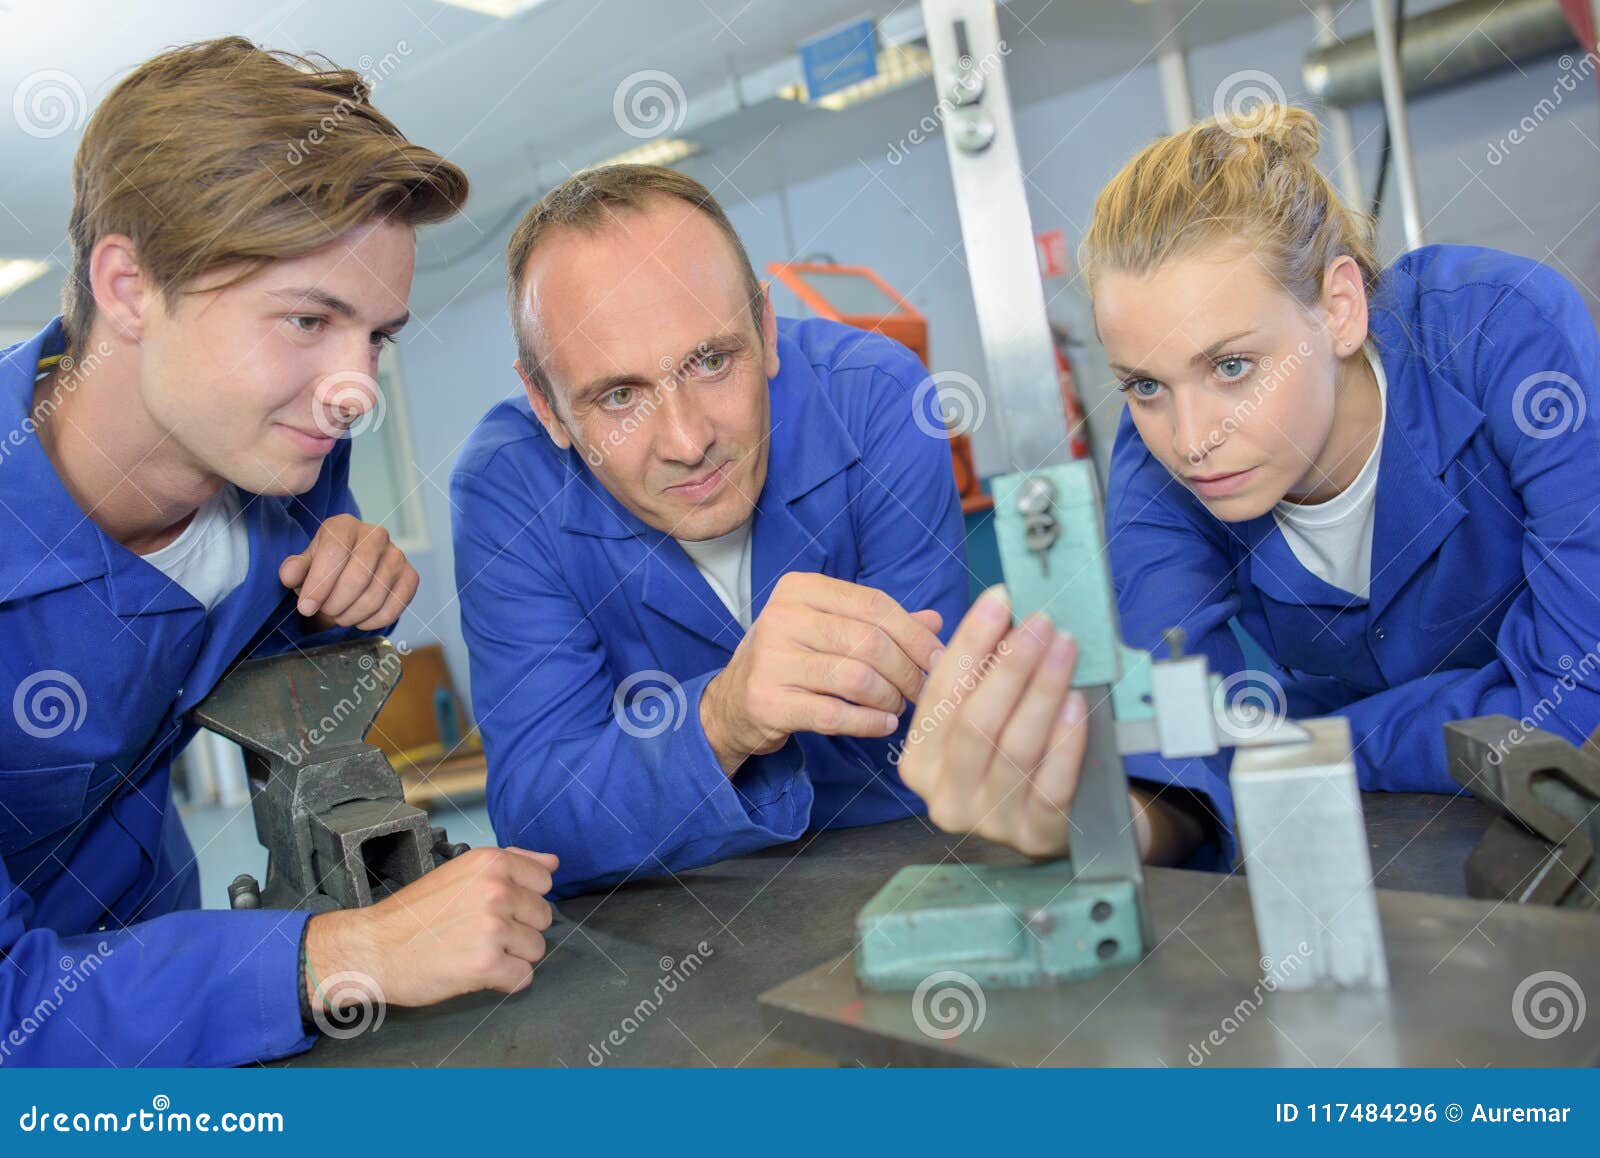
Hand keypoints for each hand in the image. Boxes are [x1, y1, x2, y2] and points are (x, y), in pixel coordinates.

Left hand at [278, 514, 418, 630]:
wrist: (353, 568)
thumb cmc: (326, 566)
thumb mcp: (305, 564)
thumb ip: (294, 568)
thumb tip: (290, 575)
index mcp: (345, 525)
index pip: (335, 553)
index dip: (318, 585)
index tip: (305, 607)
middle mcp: (376, 535)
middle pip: (357, 578)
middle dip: (335, 604)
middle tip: (325, 611)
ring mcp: (397, 555)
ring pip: (374, 597)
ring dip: (350, 615)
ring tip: (339, 615)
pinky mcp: (411, 576)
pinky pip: (392, 609)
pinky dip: (371, 622)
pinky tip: (359, 618)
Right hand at [304, 846, 558, 1013]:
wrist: (372, 949)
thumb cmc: (413, 914)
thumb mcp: (460, 872)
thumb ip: (511, 863)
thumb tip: (553, 862)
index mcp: (491, 862)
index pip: (544, 880)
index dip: (523, 899)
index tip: (495, 908)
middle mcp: (496, 890)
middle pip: (543, 917)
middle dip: (518, 930)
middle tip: (479, 934)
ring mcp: (492, 927)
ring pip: (536, 949)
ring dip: (511, 956)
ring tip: (474, 951)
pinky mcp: (486, 964)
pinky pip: (523, 977)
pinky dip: (504, 981)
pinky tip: (476, 972)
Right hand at [699, 572, 943, 775]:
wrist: (733, 702)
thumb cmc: (793, 660)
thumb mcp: (830, 631)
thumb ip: (881, 624)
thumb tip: (936, 621)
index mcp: (801, 589)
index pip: (875, 604)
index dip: (915, 634)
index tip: (939, 659)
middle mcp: (782, 617)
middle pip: (869, 642)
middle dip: (907, 671)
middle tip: (920, 691)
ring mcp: (770, 660)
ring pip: (856, 679)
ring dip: (889, 699)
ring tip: (897, 707)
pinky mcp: (767, 701)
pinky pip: (834, 714)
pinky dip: (868, 723)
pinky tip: (882, 724)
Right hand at [897, 585, 1088, 857]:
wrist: (1072, 820)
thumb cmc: (1021, 755)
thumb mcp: (990, 719)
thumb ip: (983, 678)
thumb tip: (1006, 612)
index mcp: (920, 762)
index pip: (940, 693)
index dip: (970, 643)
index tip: (1000, 600)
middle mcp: (945, 797)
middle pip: (974, 722)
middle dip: (1010, 664)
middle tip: (1041, 621)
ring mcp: (989, 823)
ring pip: (1014, 748)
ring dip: (1042, 691)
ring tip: (1065, 649)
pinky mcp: (1034, 838)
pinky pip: (1050, 785)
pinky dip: (1065, 741)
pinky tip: (1079, 704)